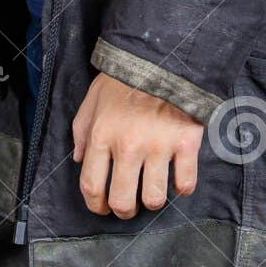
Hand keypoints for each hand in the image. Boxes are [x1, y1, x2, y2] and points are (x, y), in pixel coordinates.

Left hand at [71, 73, 203, 218]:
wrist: (163, 55)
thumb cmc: (124, 78)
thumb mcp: (92, 99)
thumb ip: (81, 131)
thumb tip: (79, 160)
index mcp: (101, 135)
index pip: (92, 186)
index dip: (95, 205)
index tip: (102, 207)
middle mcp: (128, 145)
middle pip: (123, 201)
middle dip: (124, 211)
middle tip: (128, 207)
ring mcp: (159, 145)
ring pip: (154, 198)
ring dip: (152, 201)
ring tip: (152, 192)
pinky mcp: (186, 142)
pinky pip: (185, 183)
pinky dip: (182, 188)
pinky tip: (177, 179)